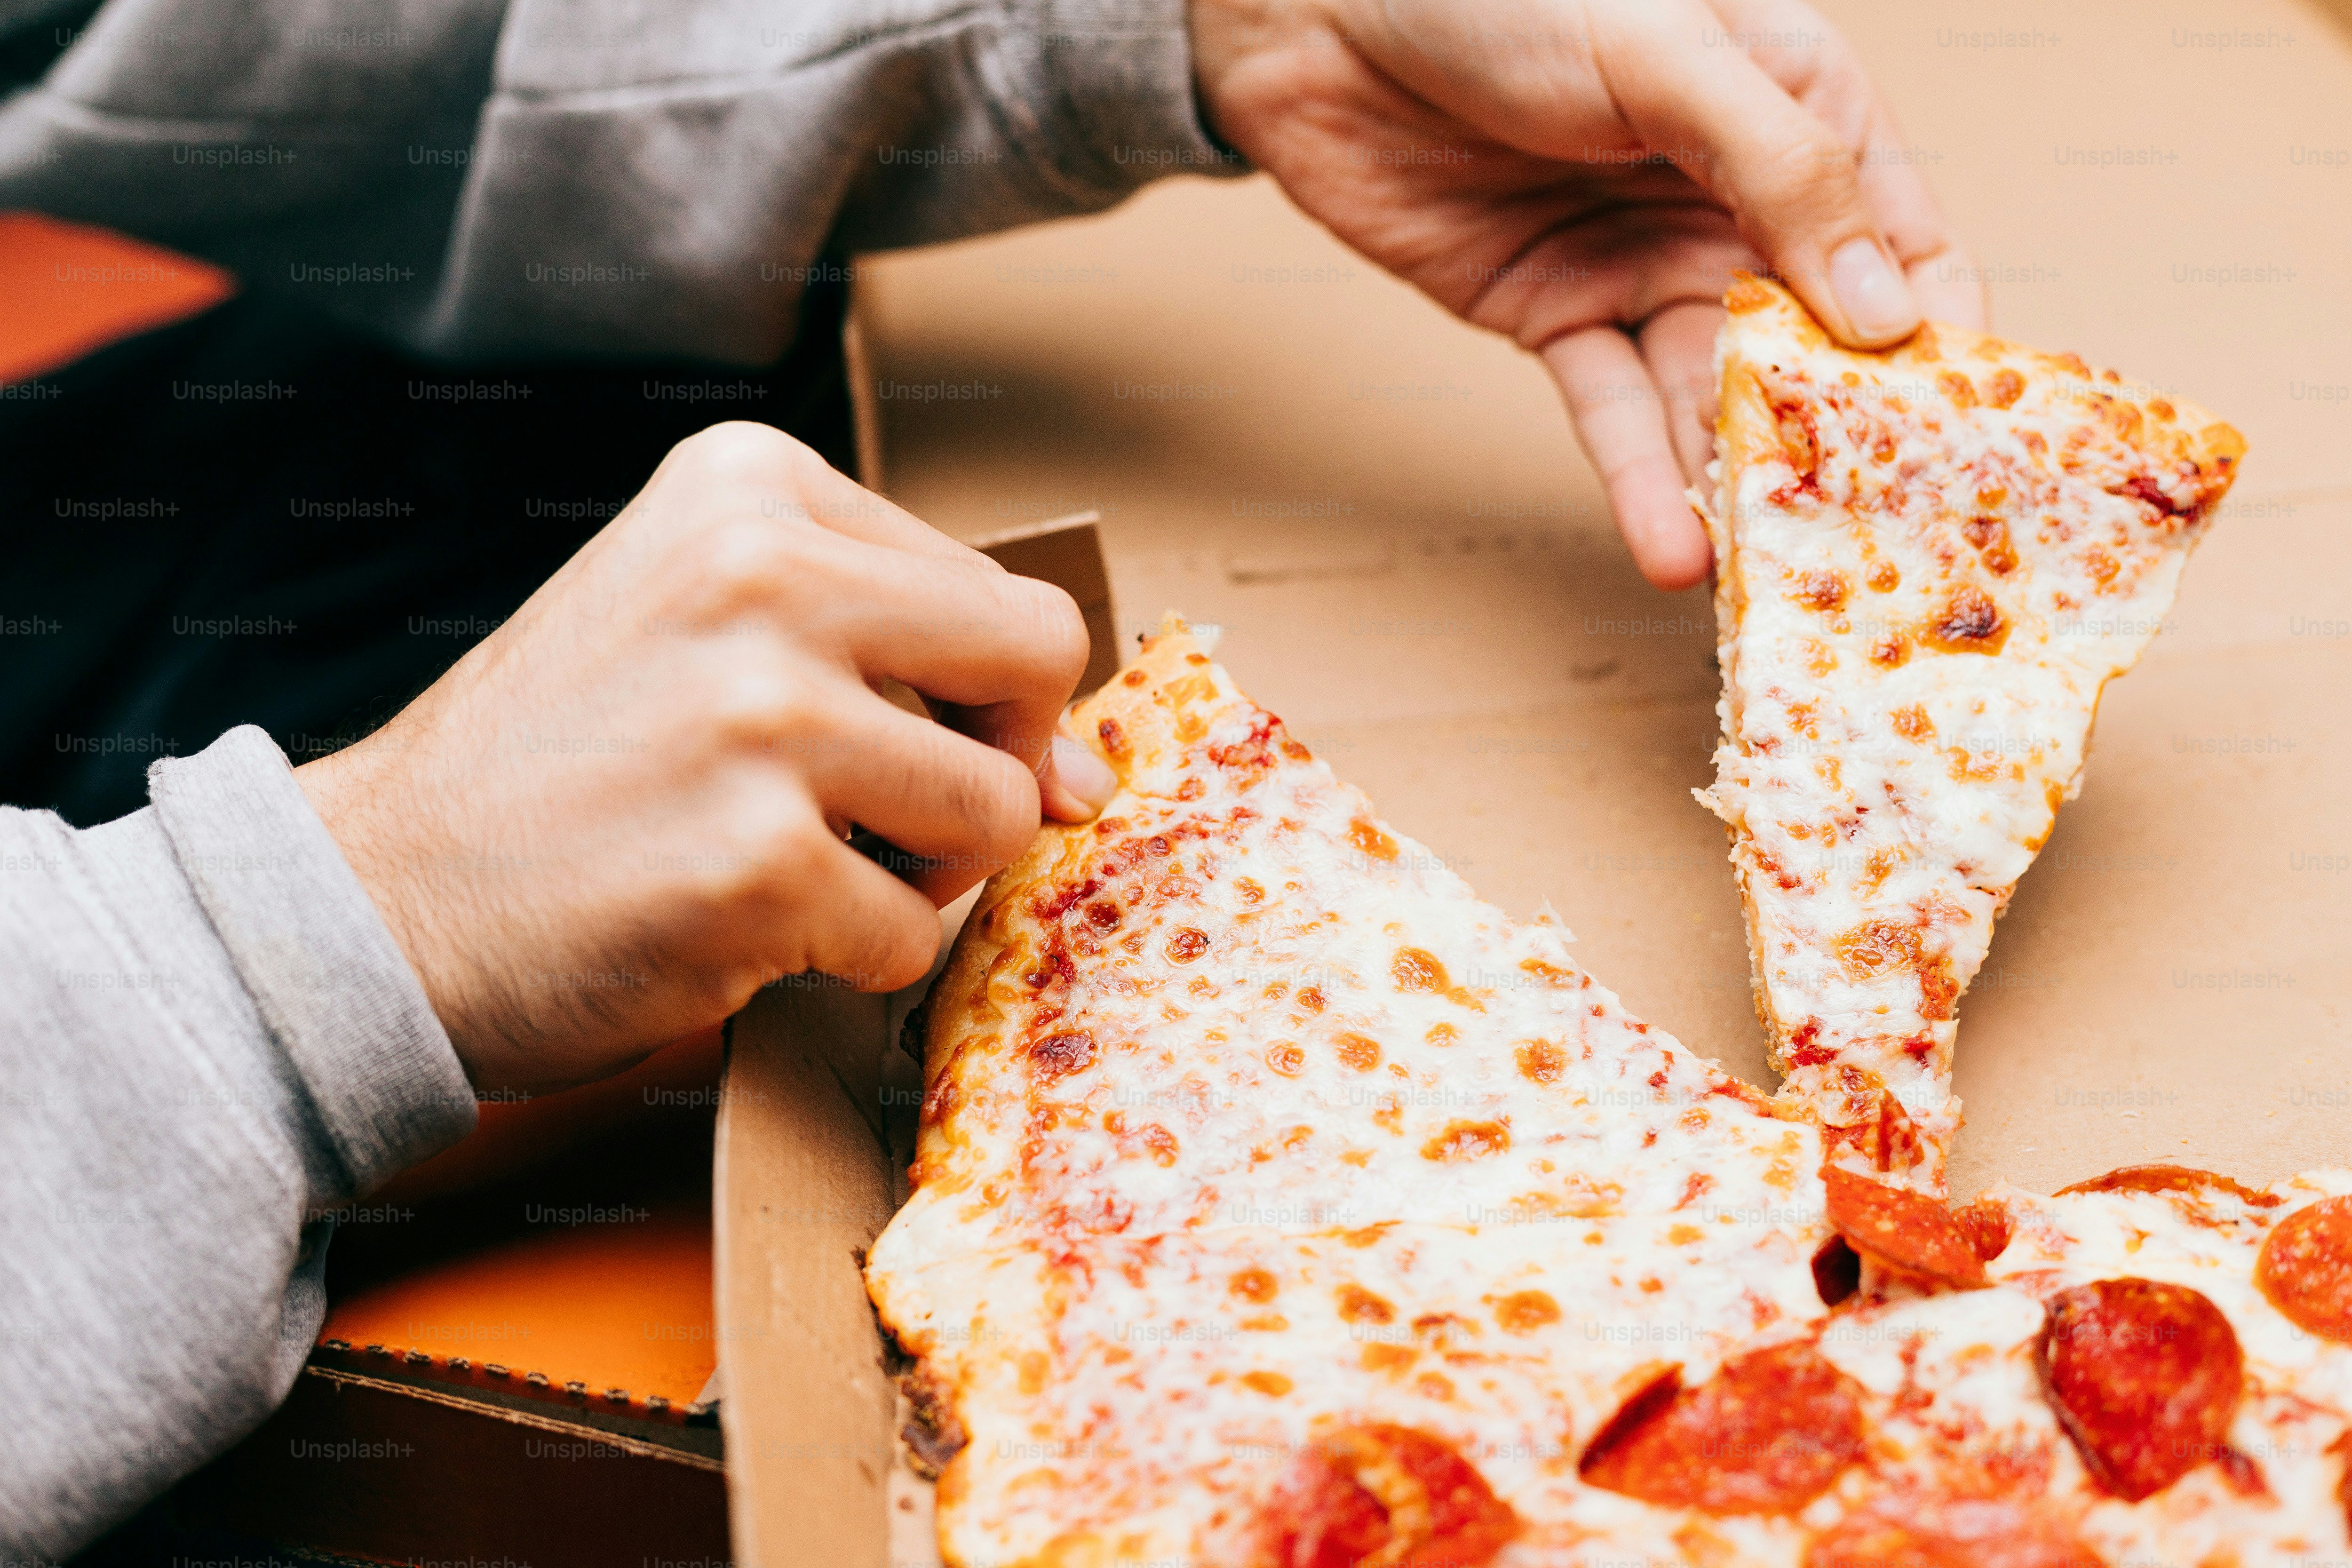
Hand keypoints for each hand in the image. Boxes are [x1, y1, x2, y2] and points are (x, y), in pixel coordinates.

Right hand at [295, 423, 1113, 1091]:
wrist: (375, 900)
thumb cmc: (564, 769)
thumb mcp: (714, 637)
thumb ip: (905, 662)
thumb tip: (1095, 773)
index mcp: (749, 488)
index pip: (996, 589)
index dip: (989, 696)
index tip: (912, 738)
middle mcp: (760, 575)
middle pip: (1036, 664)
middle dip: (1003, 761)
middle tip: (903, 812)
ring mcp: (760, 720)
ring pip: (995, 812)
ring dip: (925, 871)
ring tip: (803, 870)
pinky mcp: (755, 865)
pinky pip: (914, 934)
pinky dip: (853, 960)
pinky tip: (744, 931)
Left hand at [1191, 0, 1984, 587]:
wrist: (1322, 18)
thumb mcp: (1668, 54)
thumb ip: (1784, 171)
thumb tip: (1887, 312)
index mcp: (1799, 112)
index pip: (1902, 241)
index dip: (1938, 340)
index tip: (1968, 443)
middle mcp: (1735, 201)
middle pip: (1815, 343)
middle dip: (1842, 440)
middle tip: (1871, 548)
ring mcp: (1647, 265)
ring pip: (1715, 396)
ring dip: (1739, 483)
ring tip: (1767, 574)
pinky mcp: (1559, 317)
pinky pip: (1617, 414)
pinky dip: (1644, 484)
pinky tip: (1674, 552)